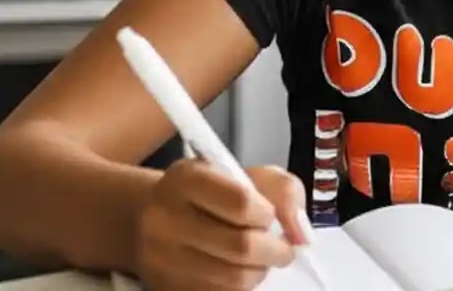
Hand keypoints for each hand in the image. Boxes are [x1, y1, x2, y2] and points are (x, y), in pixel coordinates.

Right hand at [135, 159, 308, 290]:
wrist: (152, 217)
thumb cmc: (212, 191)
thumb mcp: (248, 174)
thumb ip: (284, 192)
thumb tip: (301, 234)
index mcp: (186, 180)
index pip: (242, 203)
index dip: (267, 214)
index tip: (270, 216)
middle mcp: (165, 219)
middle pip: (241, 247)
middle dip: (275, 250)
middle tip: (281, 248)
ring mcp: (161, 259)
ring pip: (234, 279)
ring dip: (259, 271)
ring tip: (259, 259)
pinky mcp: (166, 287)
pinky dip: (240, 286)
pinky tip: (238, 271)